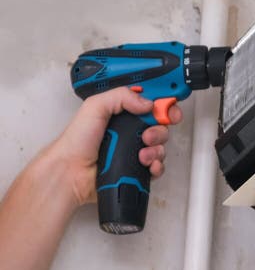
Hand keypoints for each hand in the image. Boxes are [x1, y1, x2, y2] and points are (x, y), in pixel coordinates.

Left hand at [51, 87, 182, 207]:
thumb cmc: (75, 142)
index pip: (150, 102)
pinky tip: (147, 164)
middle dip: (161, 128)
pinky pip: (157, 165)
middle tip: (149, 133)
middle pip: (160, 124)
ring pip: (161, 145)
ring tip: (143, 152)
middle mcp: (130, 130)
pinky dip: (157, 165)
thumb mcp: (95, 107)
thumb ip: (121, 96)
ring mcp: (134, 149)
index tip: (169, 108)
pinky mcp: (136, 168)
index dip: (164, 103)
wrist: (70, 173)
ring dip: (157, 148)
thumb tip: (147, 102)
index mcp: (122, 113)